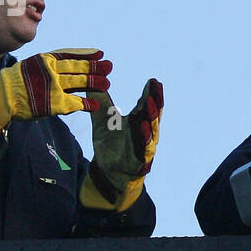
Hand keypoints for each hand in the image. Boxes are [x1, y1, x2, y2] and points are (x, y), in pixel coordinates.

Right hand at [0, 48, 110, 131]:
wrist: (0, 97)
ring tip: (107, 84)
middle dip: (95, 67)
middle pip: (78, 67)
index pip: (70, 54)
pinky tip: (96, 105)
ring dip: (95, 83)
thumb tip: (61, 67)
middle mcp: (51, 70)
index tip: (99, 52)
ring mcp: (53, 86)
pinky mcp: (54, 103)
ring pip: (80, 82)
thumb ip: (45, 66)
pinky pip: (76, 103)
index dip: (86, 53)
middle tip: (109, 66)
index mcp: (44, 59)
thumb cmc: (13, 83)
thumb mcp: (29, 67)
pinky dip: (87, 104)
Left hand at [81, 79, 162, 211]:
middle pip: (153, 113)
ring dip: (152, 116)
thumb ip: (100, 101)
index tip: (153, 80)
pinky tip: (144, 127)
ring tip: (150, 103)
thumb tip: (94, 80)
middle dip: (156, 100)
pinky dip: (145, 138)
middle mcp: (144, 131)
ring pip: (152, 129)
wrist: (108, 171)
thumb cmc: (110, 143)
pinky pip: (145, 149)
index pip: (146, 103)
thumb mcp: (102, 120)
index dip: (150, 92)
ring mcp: (145, 145)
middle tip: (156, 86)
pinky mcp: (141, 160)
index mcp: (138, 120)